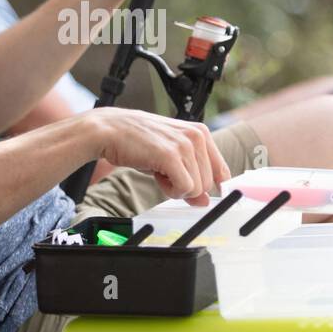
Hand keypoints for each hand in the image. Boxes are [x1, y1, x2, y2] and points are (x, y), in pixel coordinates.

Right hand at [81, 107, 229, 205]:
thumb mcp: (170, 157)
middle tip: (165, 173)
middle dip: (185, 185)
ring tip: (159, 170)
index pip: (222, 171)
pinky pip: (184, 188)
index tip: (198, 192)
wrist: (110, 131)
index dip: (209, 186)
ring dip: (176, 188)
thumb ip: (191, 175)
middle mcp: (197, 136)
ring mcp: (185, 145)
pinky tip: (157, 176)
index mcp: (200, 132)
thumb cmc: (137, 141)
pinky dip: (170, 190)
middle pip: (207, 184)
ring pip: (197, 188)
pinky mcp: (171, 156)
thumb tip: (204, 201)